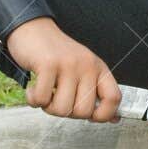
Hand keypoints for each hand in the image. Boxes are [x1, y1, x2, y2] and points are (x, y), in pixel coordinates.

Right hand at [5, 17, 120, 121]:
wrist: (33, 29)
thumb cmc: (56, 54)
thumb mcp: (82, 70)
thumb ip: (96, 93)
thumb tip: (114, 118)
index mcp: (98, 68)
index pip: (113, 98)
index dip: (104, 115)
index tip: (90, 116)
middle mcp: (86, 65)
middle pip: (84, 111)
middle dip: (67, 112)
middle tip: (57, 99)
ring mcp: (68, 64)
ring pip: (62, 109)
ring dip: (48, 107)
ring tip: (45, 93)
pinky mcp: (48, 64)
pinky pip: (42, 99)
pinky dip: (34, 100)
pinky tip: (33, 89)